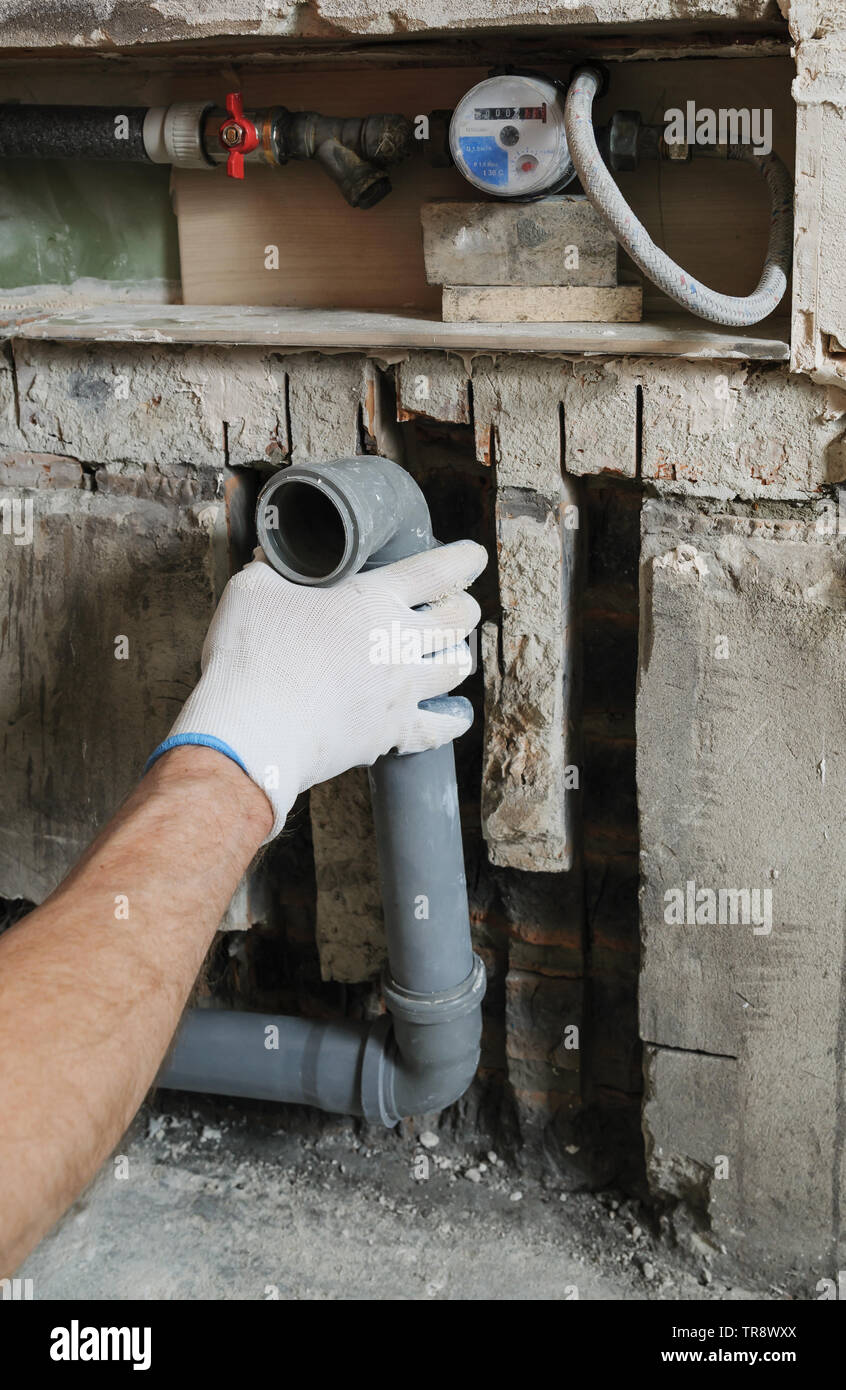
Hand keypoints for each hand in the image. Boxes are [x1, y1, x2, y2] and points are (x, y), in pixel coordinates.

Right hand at [160, 540, 486, 838]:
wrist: (252, 731)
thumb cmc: (250, 655)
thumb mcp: (251, 591)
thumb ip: (271, 570)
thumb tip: (269, 558)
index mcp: (372, 599)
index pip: (437, 570)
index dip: (463, 559)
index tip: (474, 556)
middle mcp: (398, 643)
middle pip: (459, 619)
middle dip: (464, 608)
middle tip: (456, 606)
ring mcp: (401, 691)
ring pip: (457, 668)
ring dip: (458, 656)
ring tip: (450, 652)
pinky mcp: (391, 734)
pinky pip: (441, 728)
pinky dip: (454, 720)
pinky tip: (459, 715)